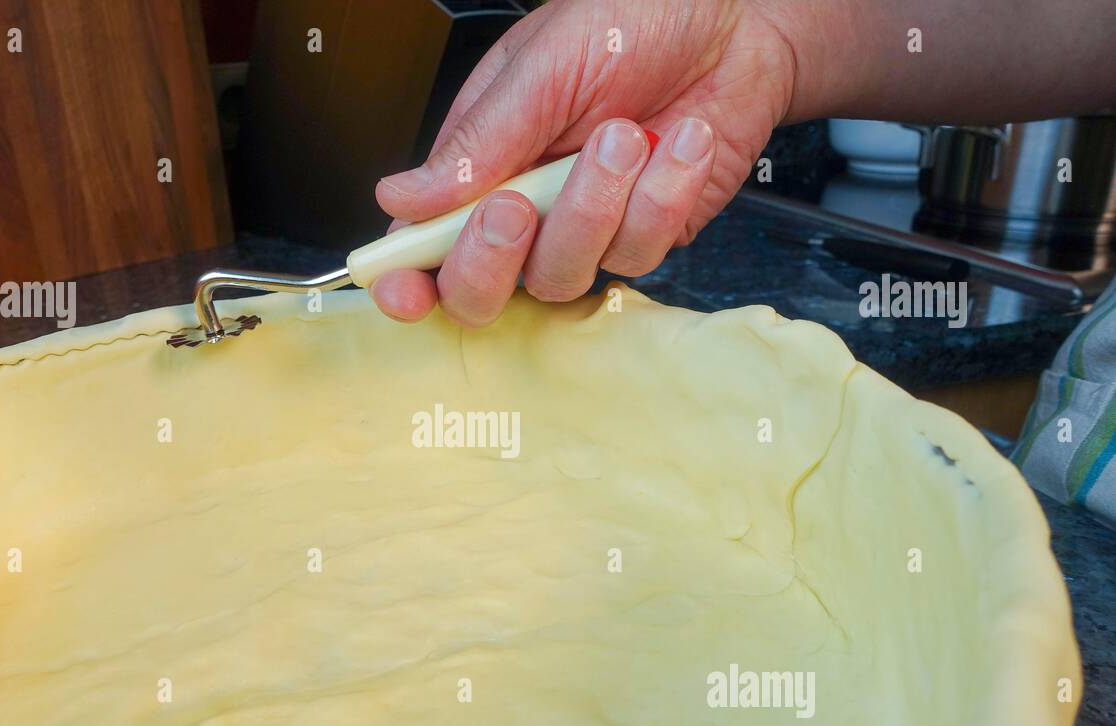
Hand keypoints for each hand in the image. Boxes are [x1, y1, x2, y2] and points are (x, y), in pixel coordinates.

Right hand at [369, 0, 798, 325]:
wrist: (734, 18)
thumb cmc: (630, 20)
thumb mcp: (538, 68)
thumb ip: (474, 144)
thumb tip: (398, 199)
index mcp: (478, 163)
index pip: (421, 244)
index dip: (404, 280)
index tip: (400, 291)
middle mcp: (524, 209)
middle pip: (479, 291)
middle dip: (492, 259)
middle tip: (514, 207)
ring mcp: (583, 229)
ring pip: (558, 277)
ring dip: (591, 208)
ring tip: (624, 134)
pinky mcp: (643, 236)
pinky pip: (634, 253)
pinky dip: (658, 197)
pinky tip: (678, 143)